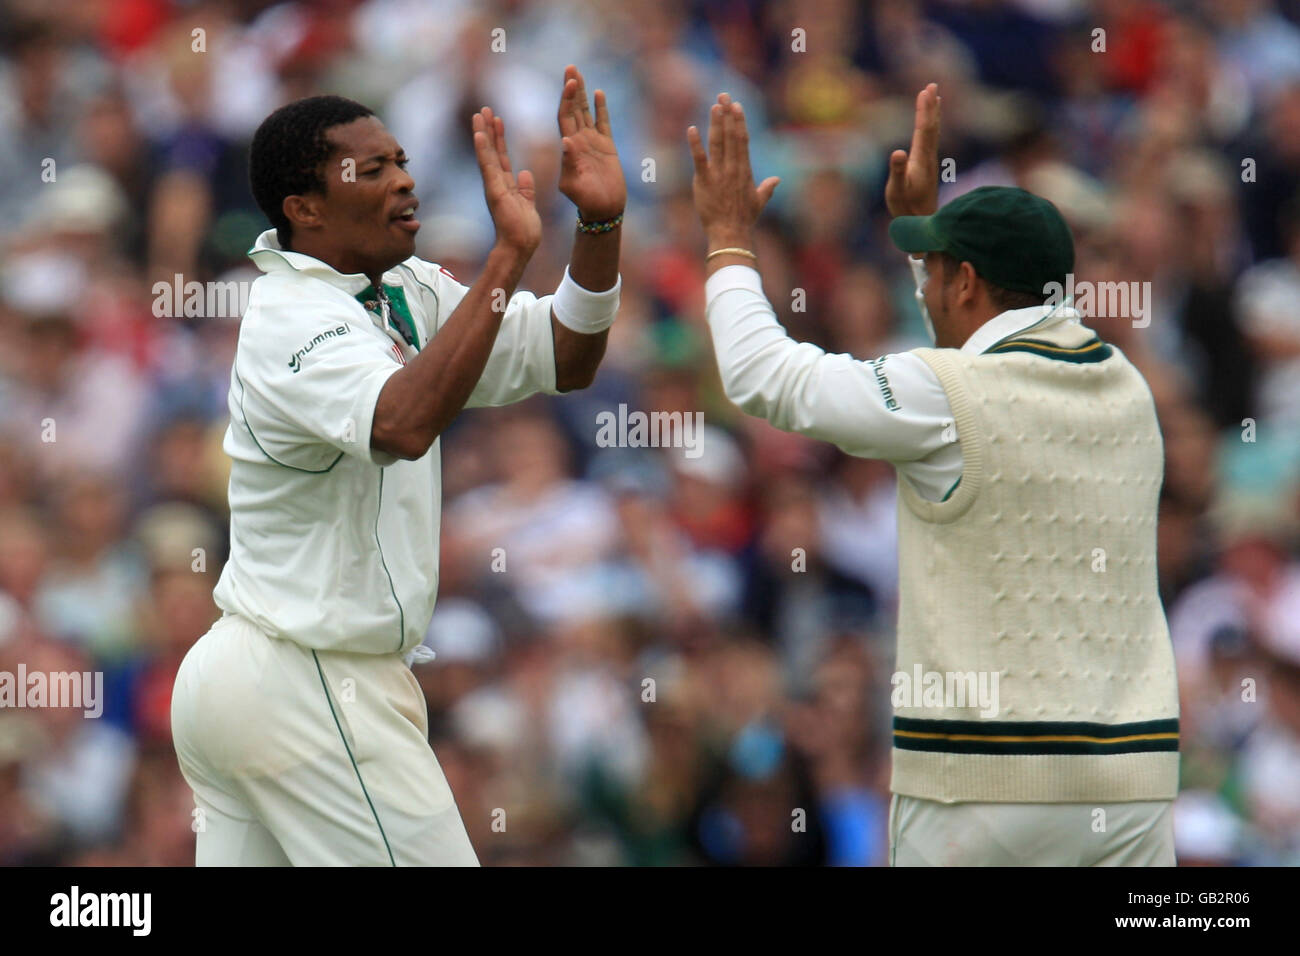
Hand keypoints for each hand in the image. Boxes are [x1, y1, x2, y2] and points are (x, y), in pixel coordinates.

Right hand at [473, 107, 541, 254]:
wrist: (520, 248)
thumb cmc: (524, 232)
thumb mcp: (528, 204)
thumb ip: (526, 189)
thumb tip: (525, 173)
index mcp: (506, 187)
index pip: (501, 158)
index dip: (499, 139)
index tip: (497, 120)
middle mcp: (496, 184)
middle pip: (492, 152)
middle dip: (488, 130)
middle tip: (484, 109)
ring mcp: (494, 187)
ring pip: (486, 155)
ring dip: (483, 134)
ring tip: (479, 114)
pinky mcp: (495, 192)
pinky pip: (488, 167)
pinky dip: (484, 150)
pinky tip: (480, 134)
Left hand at [557, 65, 625, 221]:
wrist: (603, 211)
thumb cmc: (586, 202)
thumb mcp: (572, 185)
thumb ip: (569, 164)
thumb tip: (566, 141)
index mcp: (569, 148)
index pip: (564, 117)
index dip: (565, 100)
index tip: (568, 83)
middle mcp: (578, 141)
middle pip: (572, 109)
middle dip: (571, 88)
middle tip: (570, 67)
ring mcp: (592, 142)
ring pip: (585, 111)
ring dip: (582, 93)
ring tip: (578, 73)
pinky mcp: (607, 146)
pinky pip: (603, 122)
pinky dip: (600, 108)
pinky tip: (598, 93)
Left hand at [687, 93, 779, 249]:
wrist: (731, 233)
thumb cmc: (744, 219)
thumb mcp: (759, 202)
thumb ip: (767, 188)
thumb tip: (777, 180)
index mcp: (744, 169)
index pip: (742, 139)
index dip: (739, 121)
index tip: (736, 105)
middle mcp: (733, 167)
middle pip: (731, 135)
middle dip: (727, 114)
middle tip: (723, 95)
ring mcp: (718, 173)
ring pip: (718, 143)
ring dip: (716, 123)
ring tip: (714, 106)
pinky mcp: (704, 181)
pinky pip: (699, 159)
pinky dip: (695, 144)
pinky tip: (691, 129)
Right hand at [885, 83, 940, 218]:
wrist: (923, 223)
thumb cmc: (906, 208)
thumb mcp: (897, 191)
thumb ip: (897, 171)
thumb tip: (897, 152)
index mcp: (921, 159)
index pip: (924, 129)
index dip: (924, 110)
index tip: (926, 91)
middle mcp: (928, 156)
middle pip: (931, 125)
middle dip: (931, 105)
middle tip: (932, 85)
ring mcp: (929, 160)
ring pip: (933, 131)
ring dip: (933, 113)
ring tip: (935, 96)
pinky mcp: (927, 165)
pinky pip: (931, 139)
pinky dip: (932, 125)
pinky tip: (932, 123)